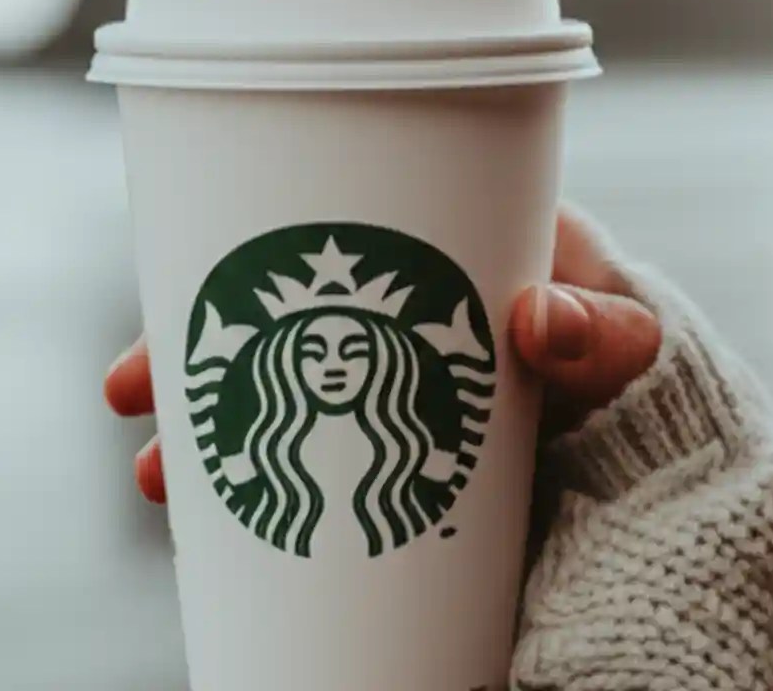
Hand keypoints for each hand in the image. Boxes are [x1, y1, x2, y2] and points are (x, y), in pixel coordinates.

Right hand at [104, 206, 662, 503]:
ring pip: (265, 402)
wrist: (643, 436)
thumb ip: (601, 329)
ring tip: (160, 481)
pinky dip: (256, 491)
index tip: (173, 305)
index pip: (303, 245)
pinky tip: (216, 526)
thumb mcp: (619, 334)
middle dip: (186, 363)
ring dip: (203, 437)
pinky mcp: (377, 456)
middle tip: (128, 395)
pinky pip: (302, 462)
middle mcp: (375, 321)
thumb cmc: (620, 355)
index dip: (228, 271)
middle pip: (257, 330)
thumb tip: (541, 320)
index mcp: (421, 251)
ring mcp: (369, 393)